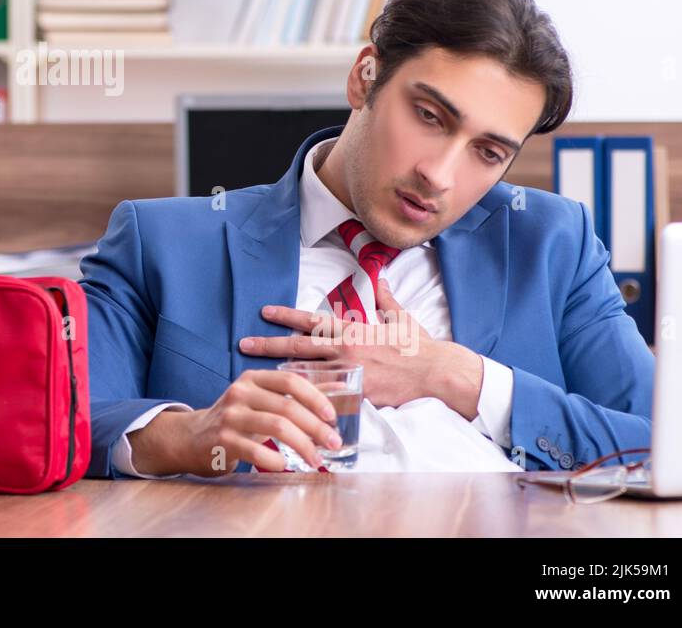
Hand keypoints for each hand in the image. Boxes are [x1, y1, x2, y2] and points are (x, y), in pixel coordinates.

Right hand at [130, 369, 342, 476]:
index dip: (315, 397)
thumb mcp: (261, 400)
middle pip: (287, 406)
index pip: (290, 380)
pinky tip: (284, 464)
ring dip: (303, 445)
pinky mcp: (223, 440)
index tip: (333, 416)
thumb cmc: (236, 418)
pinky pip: (257, 451)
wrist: (192, 437)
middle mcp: (240, 392)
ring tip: (316, 460)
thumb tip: (339, 388)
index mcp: (253, 378)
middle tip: (332, 443)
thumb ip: (295, 395)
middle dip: (316, 427)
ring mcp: (230, 416)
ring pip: (276, 427)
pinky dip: (276, 461)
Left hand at [237, 278, 442, 408]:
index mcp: (352, 329)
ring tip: (255, 374)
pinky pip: (327, 397)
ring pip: (307, 374)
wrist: (437, 372)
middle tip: (244, 344)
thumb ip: (385, 298)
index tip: (265, 312)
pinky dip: (307, 399)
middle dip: (269, 345)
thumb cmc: (419, 345)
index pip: (312, 320)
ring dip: (280, 374)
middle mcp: (346, 349)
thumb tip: (380, 277)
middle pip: (299, 347)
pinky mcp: (358, 395)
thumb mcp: (400, 316)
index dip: (286, 315)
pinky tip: (288, 403)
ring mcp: (350, 373)